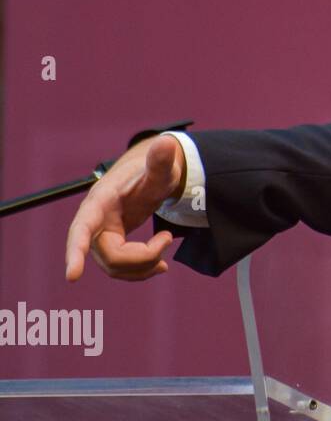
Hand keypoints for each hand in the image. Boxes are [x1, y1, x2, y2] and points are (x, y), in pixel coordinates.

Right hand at [64, 133, 187, 282]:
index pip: (82, 230)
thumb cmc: (153, 171)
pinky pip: (120, 268)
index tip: (72, 277)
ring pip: (115, 267)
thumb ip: (161, 160)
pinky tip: (161, 264)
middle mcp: (94, 222)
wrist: (151, 176)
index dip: (76, 253)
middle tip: (168, 237)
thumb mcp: (161, 168)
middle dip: (142, 256)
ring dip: (144, 266)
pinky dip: (141, 270)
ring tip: (166, 243)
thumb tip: (166, 143)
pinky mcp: (110, 244)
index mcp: (100, 202)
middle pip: (110, 257)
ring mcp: (100, 235)